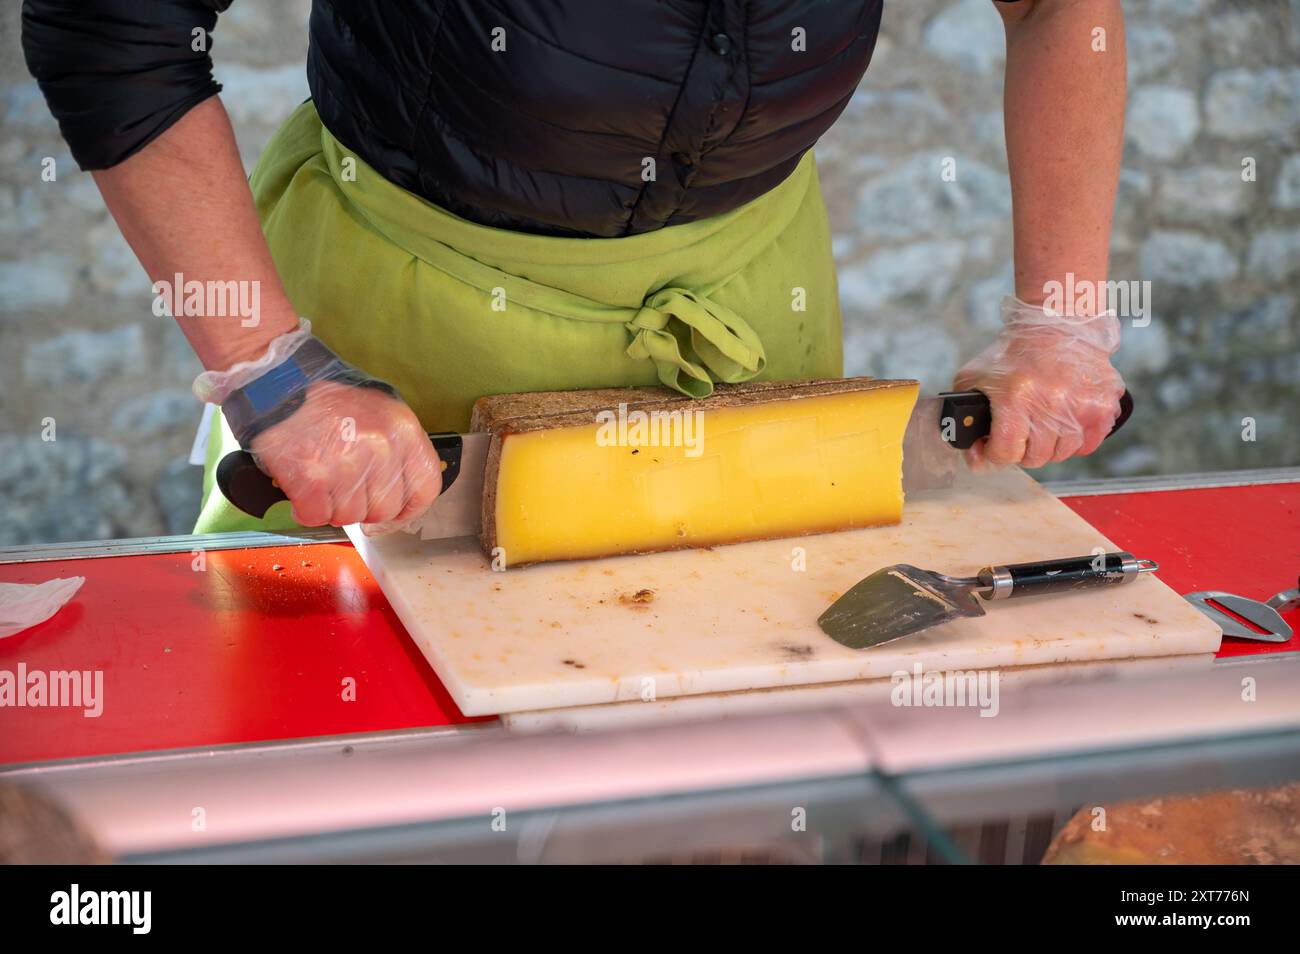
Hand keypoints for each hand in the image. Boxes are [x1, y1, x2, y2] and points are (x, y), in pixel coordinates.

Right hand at [250, 380, 441, 526]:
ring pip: (349, 516)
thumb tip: (400, 491)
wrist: (278, 380)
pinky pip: (315, 516)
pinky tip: (302, 491)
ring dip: (331, 506)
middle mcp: (380, 448)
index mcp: (403, 430)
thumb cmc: (329, 397)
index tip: (395, 512)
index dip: (408, 507)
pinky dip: (305, 510)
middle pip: (384, 510)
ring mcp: (345, 464)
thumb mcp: (381, 410)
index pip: (425, 489)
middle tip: (343, 487)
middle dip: (363, 506)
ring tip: (320, 480)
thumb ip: (397, 449)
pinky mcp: (310, 477)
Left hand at [952, 296, 1125, 469]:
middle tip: (1020, 434)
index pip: (1006, 452)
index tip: (994, 445)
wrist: (1054, 324)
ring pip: (1062, 453)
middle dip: (1022, 450)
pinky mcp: (1103, 404)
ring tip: (1043, 426)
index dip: (995, 453)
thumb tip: (975, 458)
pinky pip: (1089, 444)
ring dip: (1049, 446)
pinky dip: (1076, 442)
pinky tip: (1065, 425)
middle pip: (1035, 457)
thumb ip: (964, 419)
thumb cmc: (1011, 354)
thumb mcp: (973, 378)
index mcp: (1015, 395)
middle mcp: (1050, 401)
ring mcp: (1080, 404)